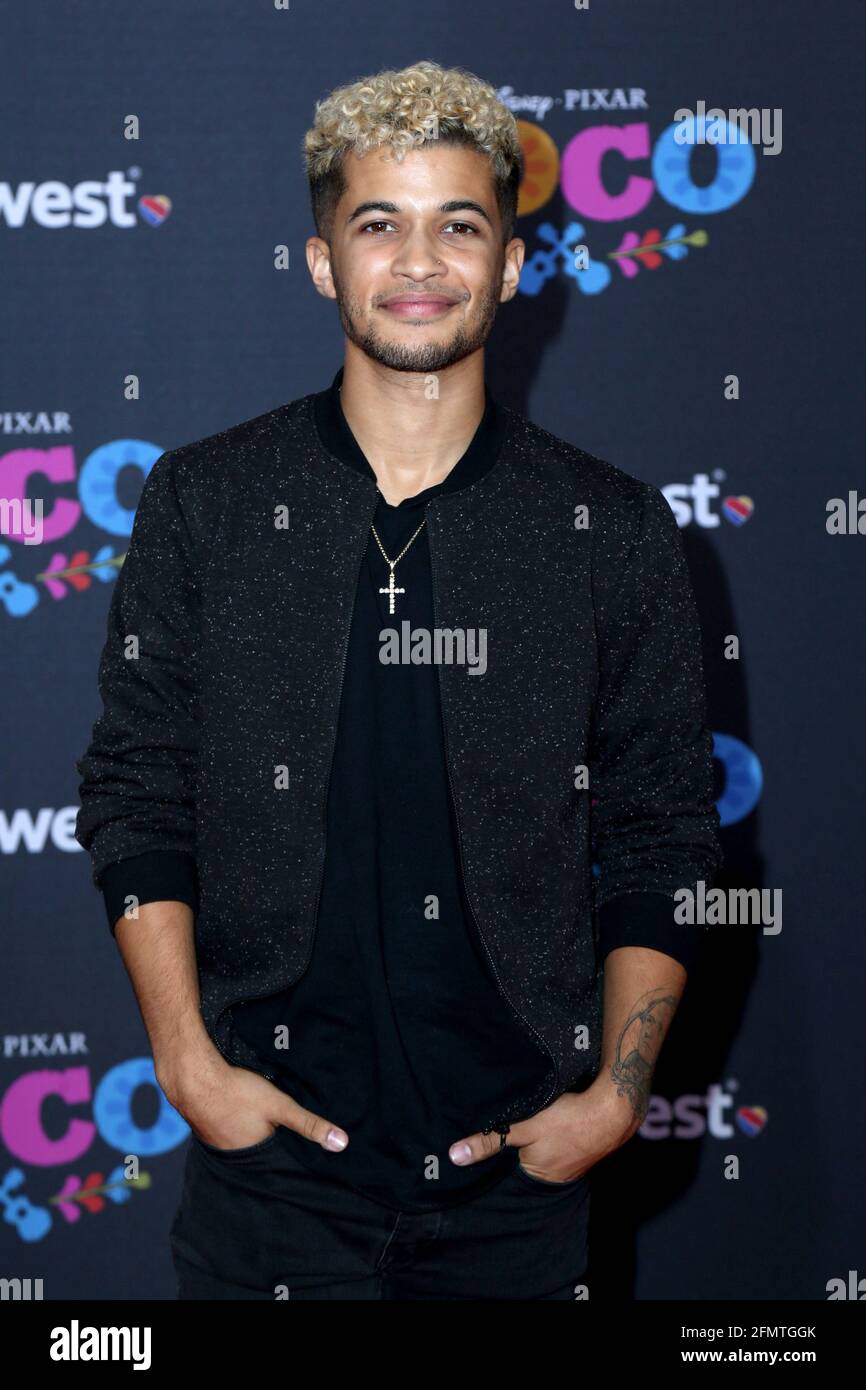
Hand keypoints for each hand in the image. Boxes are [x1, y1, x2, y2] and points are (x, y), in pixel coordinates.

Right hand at [158, 1047, 349, 1153]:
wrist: (193, 1076)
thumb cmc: (238, 1091)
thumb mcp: (280, 1106)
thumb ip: (309, 1124)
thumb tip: (342, 1144)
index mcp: (254, 1156)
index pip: (279, 1159)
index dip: (289, 1150)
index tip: (300, 1146)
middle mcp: (234, 1156)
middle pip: (260, 1150)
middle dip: (270, 1142)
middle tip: (277, 1127)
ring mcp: (216, 1143)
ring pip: (242, 1139)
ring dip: (250, 1131)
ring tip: (257, 1119)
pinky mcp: (205, 1127)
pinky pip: (226, 1130)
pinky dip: (234, 1124)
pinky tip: (237, 1112)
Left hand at [448, 1084, 637, 1182]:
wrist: (614, 1109)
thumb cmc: (568, 1120)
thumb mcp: (524, 1128)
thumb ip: (491, 1141)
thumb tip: (455, 1157)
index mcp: (538, 1177)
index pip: (506, 1171)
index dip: (496, 1156)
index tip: (484, 1141)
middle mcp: (555, 1177)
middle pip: (525, 1160)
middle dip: (516, 1147)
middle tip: (511, 1126)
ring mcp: (572, 1164)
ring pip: (543, 1151)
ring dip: (536, 1139)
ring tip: (531, 1123)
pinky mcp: (582, 1148)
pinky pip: (560, 1144)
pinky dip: (554, 1134)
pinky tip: (554, 1121)